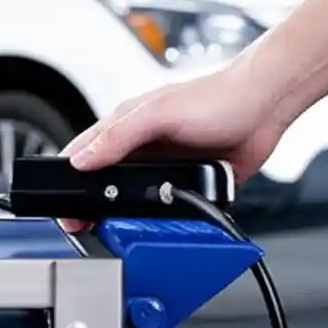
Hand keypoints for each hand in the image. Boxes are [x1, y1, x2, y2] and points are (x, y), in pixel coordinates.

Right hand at [58, 63, 289, 230]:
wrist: (265, 107)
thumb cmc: (216, 98)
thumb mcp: (157, 115)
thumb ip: (118, 136)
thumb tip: (84, 160)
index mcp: (125, 125)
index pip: (83, 153)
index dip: (68, 178)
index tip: (63, 204)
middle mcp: (141, 146)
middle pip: (105, 181)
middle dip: (91, 204)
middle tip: (83, 225)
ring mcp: (164, 165)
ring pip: (134, 197)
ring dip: (126, 212)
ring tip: (116, 228)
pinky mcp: (190, 182)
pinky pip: (168, 207)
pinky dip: (161, 217)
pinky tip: (158, 224)